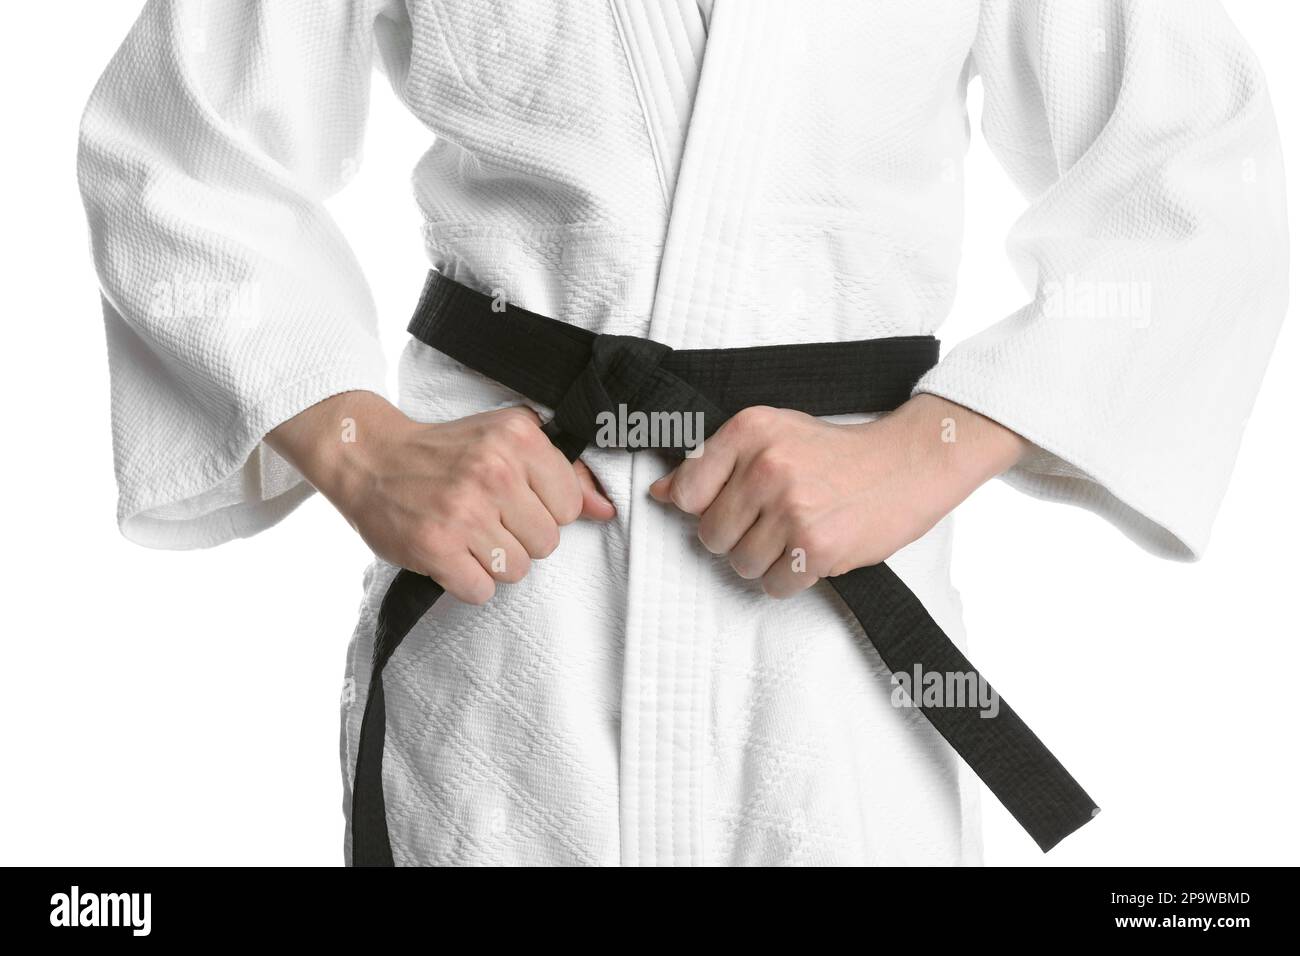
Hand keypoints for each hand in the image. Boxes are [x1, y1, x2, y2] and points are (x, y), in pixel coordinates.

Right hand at [266, 391, 614, 603]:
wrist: (371, 459)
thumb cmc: (446, 452)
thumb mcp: (507, 443)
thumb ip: (563, 473)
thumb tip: (605, 510)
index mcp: (518, 438)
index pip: (571, 505)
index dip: (546, 510)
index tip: (515, 499)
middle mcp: (493, 471)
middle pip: (548, 543)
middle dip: (520, 538)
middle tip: (487, 518)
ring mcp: (463, 511)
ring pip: (518, 570)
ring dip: (494, 562)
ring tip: (468, 535)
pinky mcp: (436, 547)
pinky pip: (481, 590)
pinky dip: (468, 581)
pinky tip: (452, 554)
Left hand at [648, 394, 1026, 597]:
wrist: (908, 463)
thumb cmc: (837, 453)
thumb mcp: (773, 436)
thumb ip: (714, 463)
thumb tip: (661, 493)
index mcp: (749, 430)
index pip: (685, 491)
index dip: (702, 508)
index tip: (728, 505)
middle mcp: (766, 466)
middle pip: (709, 535)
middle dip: (736, 538)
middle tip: (771, 522)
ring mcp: (791, 508)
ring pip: (740, 565)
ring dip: (764, 562)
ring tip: (793, 536)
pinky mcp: (815, 547)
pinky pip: (773, 586)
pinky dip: (788, 581)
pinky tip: (809, 554)